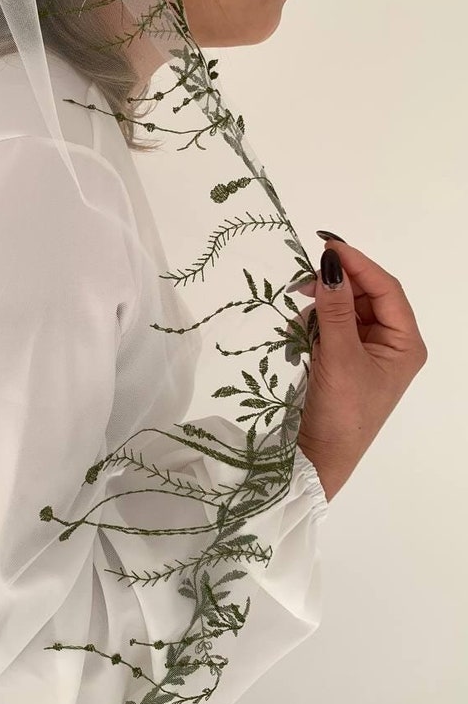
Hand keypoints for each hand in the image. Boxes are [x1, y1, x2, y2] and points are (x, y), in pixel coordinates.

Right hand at [292, 240, 427, 500]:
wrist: (319, 459)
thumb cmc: (341, 411)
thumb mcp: (338, 356)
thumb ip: (335, 308)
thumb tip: (331, 263)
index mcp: (405, 343)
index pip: (386, 288)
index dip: (358, 263)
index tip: (326, 245)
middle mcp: (391, 343)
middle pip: (366, 295)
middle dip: (336, 285)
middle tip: (301, 280)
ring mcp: (367, 352)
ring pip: (345, 309)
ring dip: (321, 307)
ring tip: (298, 318)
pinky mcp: (344, 361)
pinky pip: (331, 327)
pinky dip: (313, 324)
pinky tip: (297, 334)